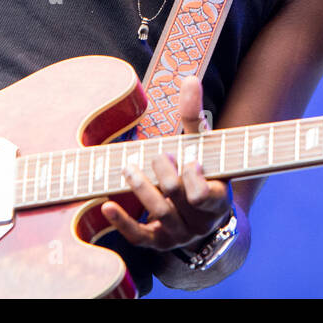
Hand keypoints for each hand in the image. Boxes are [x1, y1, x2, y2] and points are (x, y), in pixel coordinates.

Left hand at [101, 76, 232, 251]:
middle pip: (175, 198)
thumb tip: (189, 80)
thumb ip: (195, 116)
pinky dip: (121, 222)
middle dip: (164, 174)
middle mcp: (199, 221)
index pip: (203, 195)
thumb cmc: (203, 170)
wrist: (203, 212)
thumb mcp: (204, 146)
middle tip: (157, 155)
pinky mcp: (158, 242)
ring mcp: (178, 234)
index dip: (193, 178)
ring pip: (158, 213)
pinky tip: (106, 206)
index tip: (190, 160)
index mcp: (216, 199)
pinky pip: (139, 236)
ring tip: (129, 167)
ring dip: (141, 187)